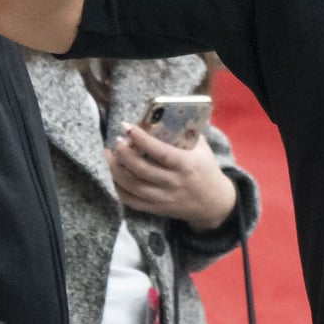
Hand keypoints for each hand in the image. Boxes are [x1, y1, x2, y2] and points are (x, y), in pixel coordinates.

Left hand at [107, 125, 237, 230]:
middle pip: (141, 169)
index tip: (127, 127)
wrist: (214, 203)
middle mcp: (173, 182)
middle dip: (124, 154)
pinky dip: (118, 188)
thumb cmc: (206, 169)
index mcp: (186, 165)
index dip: (141, 139)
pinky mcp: (156, 209)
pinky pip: (131, 201)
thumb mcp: (202, 148)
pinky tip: (113, 174)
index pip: (160, 152)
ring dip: (116, 170)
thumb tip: (162, 114)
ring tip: (109, 155)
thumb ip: (185, 132)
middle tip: (117, 142)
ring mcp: (163, 198)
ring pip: (132, 186)